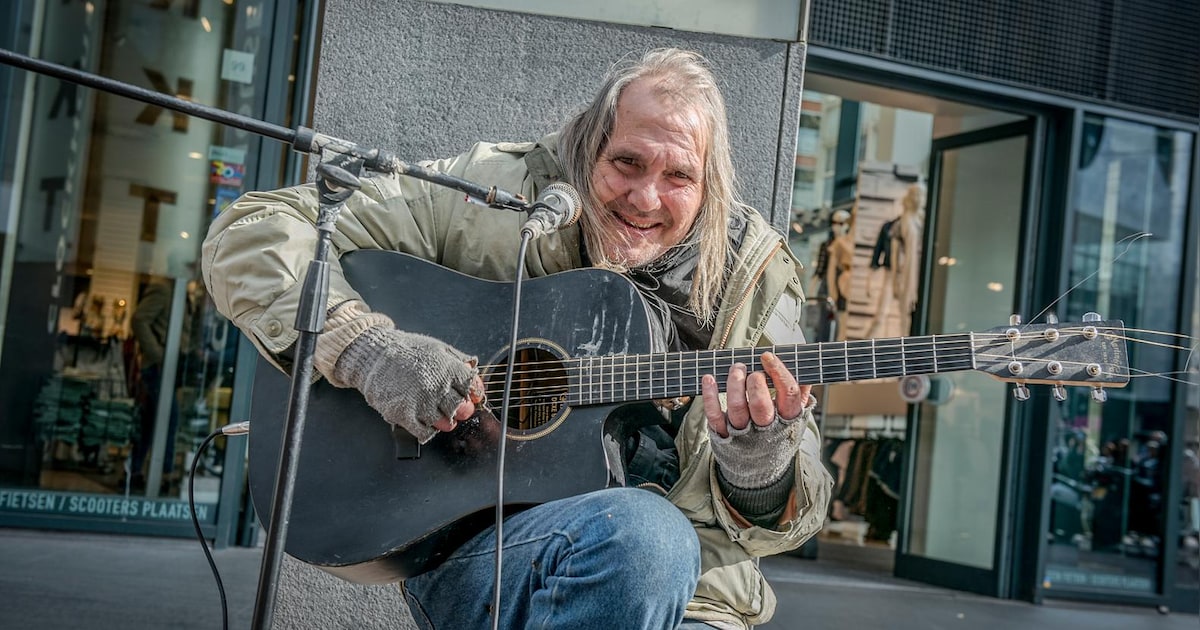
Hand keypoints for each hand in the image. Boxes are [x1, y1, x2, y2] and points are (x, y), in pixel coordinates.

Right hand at [333, 326, 484, 443]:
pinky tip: (424, 422)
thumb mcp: (437, 347)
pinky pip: (424, 432)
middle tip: (453, 407)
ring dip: (444, 421)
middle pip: (461, 408)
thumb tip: (473, 366)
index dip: (473, 393)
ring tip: (436, 413)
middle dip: (460, 409)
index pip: (472, 387)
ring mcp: (421, 402)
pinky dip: (427, 431)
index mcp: (448, 369)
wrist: (374, 354)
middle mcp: (437, 386)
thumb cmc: (405, 349)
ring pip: (444, 423)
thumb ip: (457, 358)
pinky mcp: (404, 414)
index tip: (471, 396)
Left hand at [702, 352, 809, 437]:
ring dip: (734, 383)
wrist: (760, 470)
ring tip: (737, 368)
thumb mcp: (795, 418)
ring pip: (736, 407)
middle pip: (761, 404)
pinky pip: (714, 414)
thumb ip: (799, 394)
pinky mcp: (723, 435)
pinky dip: (710, 395)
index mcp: (788, 420)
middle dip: (755, 382)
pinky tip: (709, 379)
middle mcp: (766, 428)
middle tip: (752, 372)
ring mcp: (743, 433)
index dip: (779, 372)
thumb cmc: (778, 435)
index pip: (788, 393)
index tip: (767, 356)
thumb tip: (802, 365)